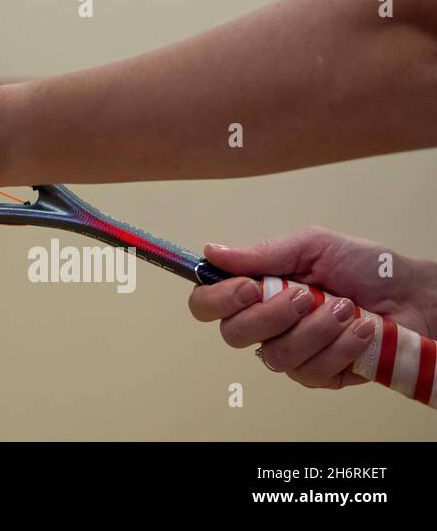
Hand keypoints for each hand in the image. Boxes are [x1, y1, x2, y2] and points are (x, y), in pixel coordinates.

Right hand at [188, 228, 436, 390]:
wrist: (414, 296)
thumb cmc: (365, 267)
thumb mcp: (312, 246)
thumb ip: (262, 253)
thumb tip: (213, 251)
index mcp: (255, 289)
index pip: (208, 304)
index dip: (217, 300)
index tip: (249, 287)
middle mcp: (266, 323)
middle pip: (233, 334)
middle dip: (270, 315)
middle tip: (305, 296)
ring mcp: (292, 352)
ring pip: (275, 355)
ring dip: (315, 330)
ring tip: (344, 308)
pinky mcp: (321, 375)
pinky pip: (312, 372)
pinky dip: (340, 348)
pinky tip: (360, 331)